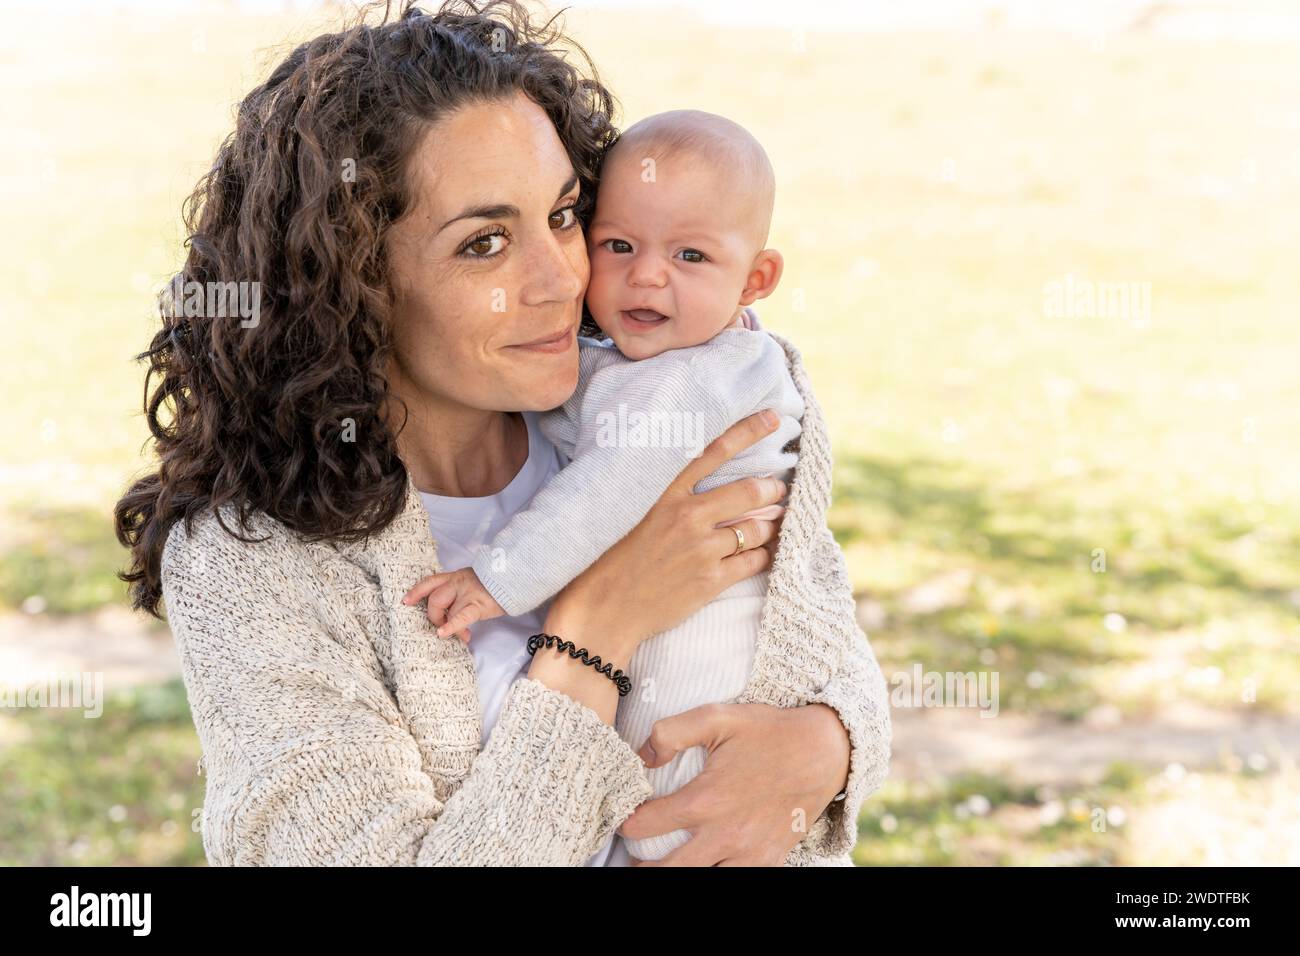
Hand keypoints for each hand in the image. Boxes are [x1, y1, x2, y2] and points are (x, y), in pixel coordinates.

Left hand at [402, 567, 505, 642]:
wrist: (515, 579)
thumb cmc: (496, 585)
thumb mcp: (473, 582)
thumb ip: (461, 593)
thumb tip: (452, 614)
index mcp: (456, 576)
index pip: (430, 581)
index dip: (416, 591)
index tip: (406, 601)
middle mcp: (458, 582)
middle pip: (434, 598)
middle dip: (434, 616)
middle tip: (443, 627)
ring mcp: (467, 593)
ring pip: (444, 608)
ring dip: (445, 624)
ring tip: (460, 635)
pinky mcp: (477, 605)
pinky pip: (460, 617)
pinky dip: (450, 626)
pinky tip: (443, 634)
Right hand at [544, 409, 789, 657]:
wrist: (602, 611)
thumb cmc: (606, 559)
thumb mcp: (623, 511)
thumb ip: (656, 490)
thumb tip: (684, 473)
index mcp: (663, 492)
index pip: (714, 450)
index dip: (748, 431)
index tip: (773, 419)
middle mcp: (686, 516)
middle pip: (748, 491)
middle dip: (772, 488)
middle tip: (779, 487)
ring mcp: (701, 549)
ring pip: (756, 528)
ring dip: (771, 524)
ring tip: (774, 522)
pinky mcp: (710, 581)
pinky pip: (754, 561)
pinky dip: (765, 554)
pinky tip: (764, 552)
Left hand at [619, 701, 850, 865]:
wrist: (823, 752)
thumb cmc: (768, 732)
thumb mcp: (717, 717)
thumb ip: (671, 732)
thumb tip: (641, 755)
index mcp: (705, 800)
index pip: (646, 824)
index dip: (627, 823)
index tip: (623, 820)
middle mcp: (724, 834)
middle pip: (667, 870)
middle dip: (642, 868)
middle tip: (631, 861)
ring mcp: (747, 853)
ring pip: (701, 881)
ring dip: (677, 874)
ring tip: (662, 867)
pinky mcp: (767, 861)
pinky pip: (735, 880)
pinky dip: (715, 874)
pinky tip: (705, 864)